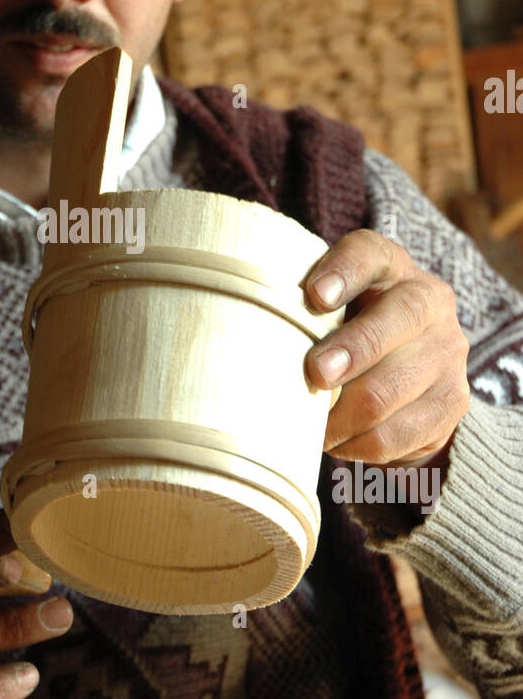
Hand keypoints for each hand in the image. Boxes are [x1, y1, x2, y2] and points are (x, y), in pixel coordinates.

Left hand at [303, 229, 469, 466]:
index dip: (344, 272)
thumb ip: (297, 311)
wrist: (405, 371)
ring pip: (393, 388)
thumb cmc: (340, 331)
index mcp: (389, 265)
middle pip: (400, 317)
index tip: (314, 295)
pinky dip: (358, 444)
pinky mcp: (452, 401)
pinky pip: (400, 433)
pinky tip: (336, 440)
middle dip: (353, 349)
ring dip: (344, 413)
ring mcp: (447, 352)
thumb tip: (244, 340)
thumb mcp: (324, 309)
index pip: (370, 254)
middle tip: (315, 374)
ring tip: (311, 425)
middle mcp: (429, 300)